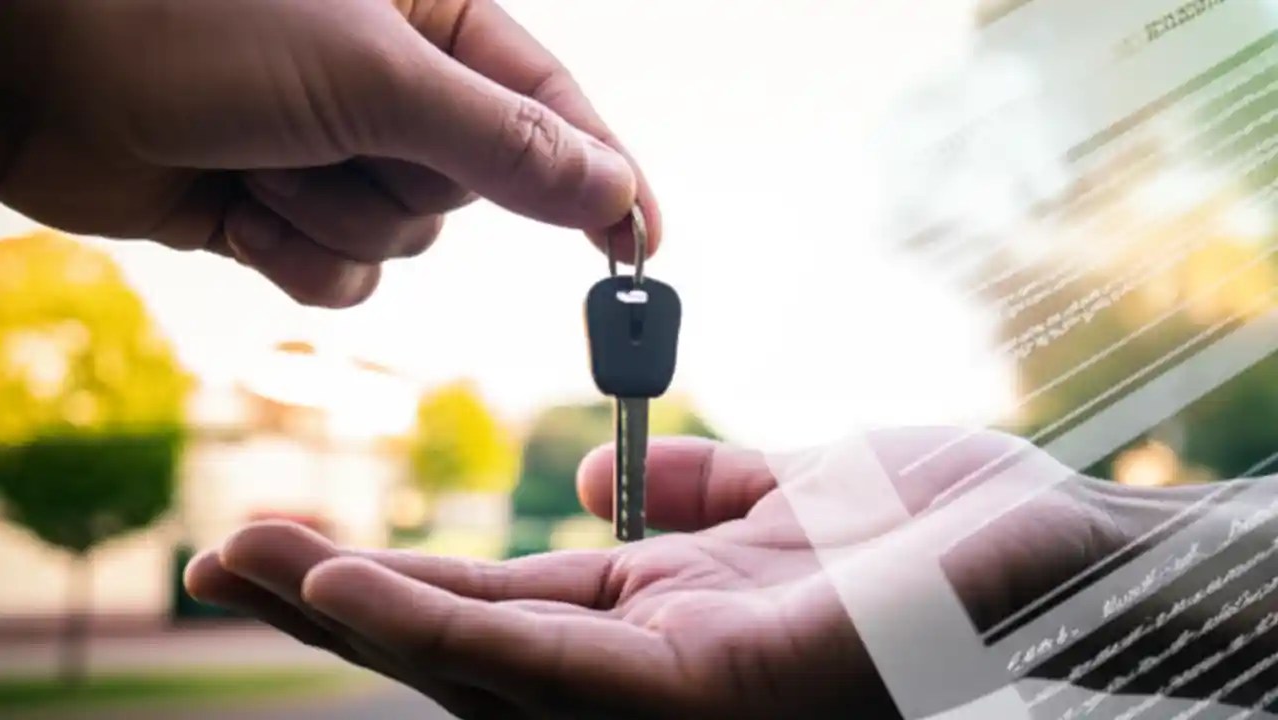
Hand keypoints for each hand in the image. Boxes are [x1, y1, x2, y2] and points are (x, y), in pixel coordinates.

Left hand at [0, 0, 655, 306]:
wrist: (25, 66)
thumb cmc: (184, 18)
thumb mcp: (368, 73)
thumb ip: (500, 138)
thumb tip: (610, 189)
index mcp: (430, 16)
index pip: (550, 102)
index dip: (601, 172)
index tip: (644, 243)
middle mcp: (390, 83)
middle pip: (473, 185)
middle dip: (402, 178)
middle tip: (330, 129)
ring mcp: (333, 148)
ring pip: (405, 237)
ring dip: (330, 213)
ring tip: (254, 151)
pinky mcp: (280, 208)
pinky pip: (341, 273)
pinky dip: (293, 252)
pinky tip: (235, 200)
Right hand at [185, 428, 1145, 718]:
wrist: (1065, 558)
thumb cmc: (944, 537)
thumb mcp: (799, 489)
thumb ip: (700, 487)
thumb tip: (591, 473)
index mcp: (670, 621)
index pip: (507, 605)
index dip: (402, 581)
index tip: (311, 542)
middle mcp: (656, 672)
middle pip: (469, 648)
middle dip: (347, 605)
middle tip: (229, 555)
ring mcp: (678, 696)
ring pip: (487, 669)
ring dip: (368, 616)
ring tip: (263, 566)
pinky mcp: (712, 697)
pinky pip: (556, 670)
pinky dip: (452, 633)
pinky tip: (371, 592)